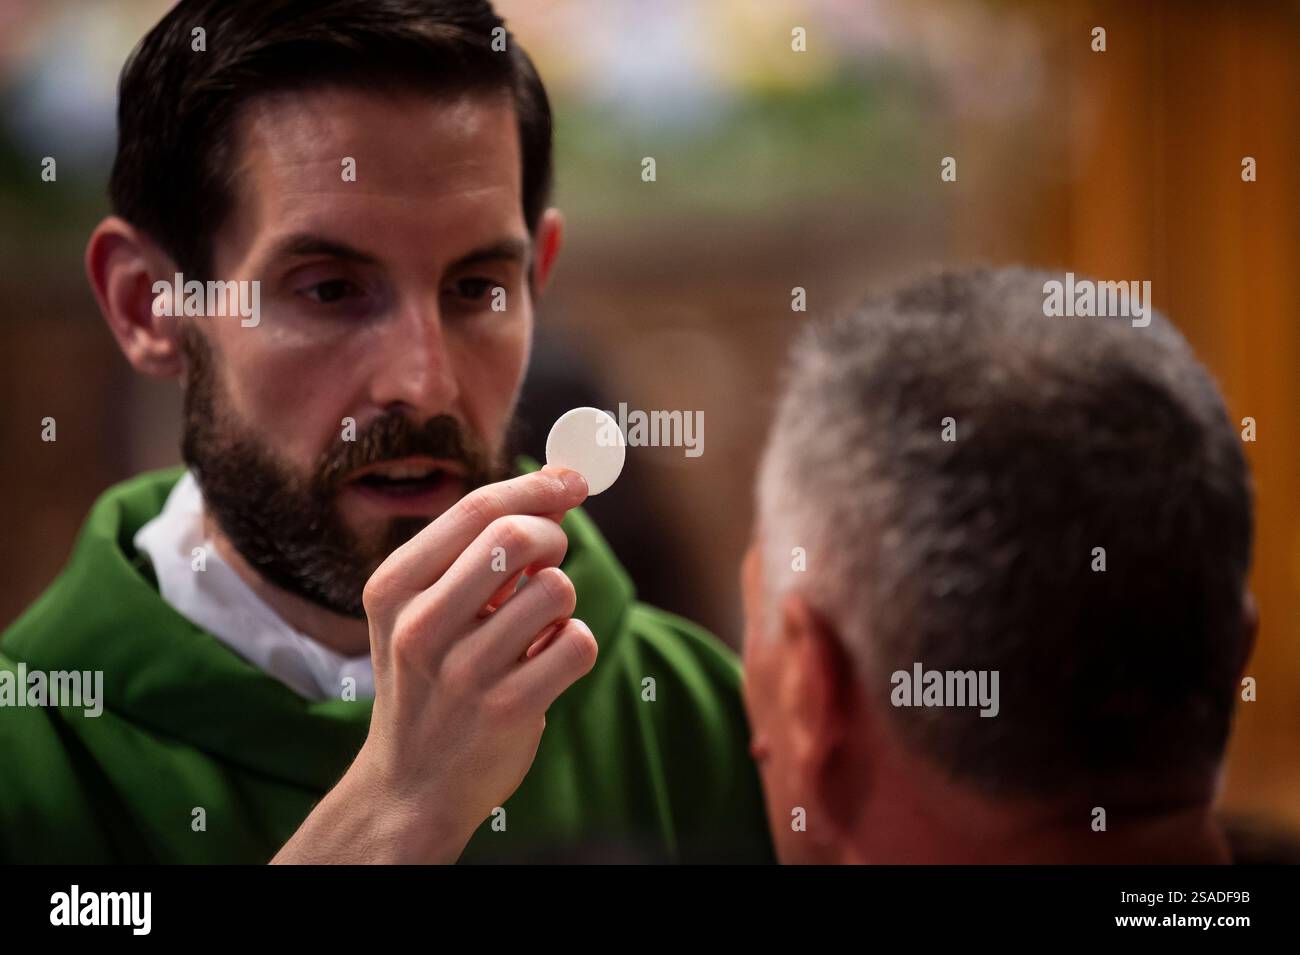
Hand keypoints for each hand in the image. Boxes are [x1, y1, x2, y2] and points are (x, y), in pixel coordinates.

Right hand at [272, 467, 595, 863]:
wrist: (412, 783)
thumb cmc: (428, 678)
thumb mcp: (424, 608)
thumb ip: (479, 548)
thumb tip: (561, 484)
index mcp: (393, 587)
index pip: (476, 509)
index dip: (536, 486)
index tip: (574, 480)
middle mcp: (420, 625)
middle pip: (517, 537)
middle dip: (553, 538)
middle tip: (551, 559)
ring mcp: (463, 671)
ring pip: (556, 590)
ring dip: (561, 603)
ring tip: (534, 630)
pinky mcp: (508, 708)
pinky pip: (577, 642)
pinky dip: (574, 645)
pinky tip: (544, 665)